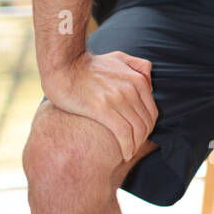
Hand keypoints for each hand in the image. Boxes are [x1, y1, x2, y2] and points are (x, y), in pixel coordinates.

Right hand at [42, 50, 157, 161]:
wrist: (62, 66)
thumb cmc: (87, 65)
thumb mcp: (117, 58)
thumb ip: (136, 66)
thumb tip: (149, 81)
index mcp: (137, 79)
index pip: (151, 112)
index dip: (148, 128)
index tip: (139, 137)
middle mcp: (130, 88)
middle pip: (146, 122)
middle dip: (142, 139)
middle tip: (134, 148)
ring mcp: (117, 98)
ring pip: (137, 129)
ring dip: (136, 146)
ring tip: (129, 154)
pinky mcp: (102, 108)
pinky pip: (123, 133)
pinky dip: (128, 146)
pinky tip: (125, 155)